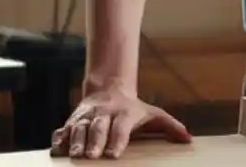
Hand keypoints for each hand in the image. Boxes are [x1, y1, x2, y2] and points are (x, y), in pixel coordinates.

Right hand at [50, 84, 191, 158]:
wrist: (109, 90)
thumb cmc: (134, 110)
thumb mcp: (154, 114)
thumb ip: (170, 126)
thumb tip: (188, 139)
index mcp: (125, 113)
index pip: (121, 128)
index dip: (117, 141)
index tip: (113, 154)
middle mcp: (104, 113)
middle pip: (98, 127)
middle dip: (94, 141)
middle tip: (91, 155)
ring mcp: (86, 116)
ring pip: (79, 128)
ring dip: (76, 141)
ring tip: (75, 154)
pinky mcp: (72, 120)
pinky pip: (63, 129)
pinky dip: (59, 138)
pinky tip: (57, 149)